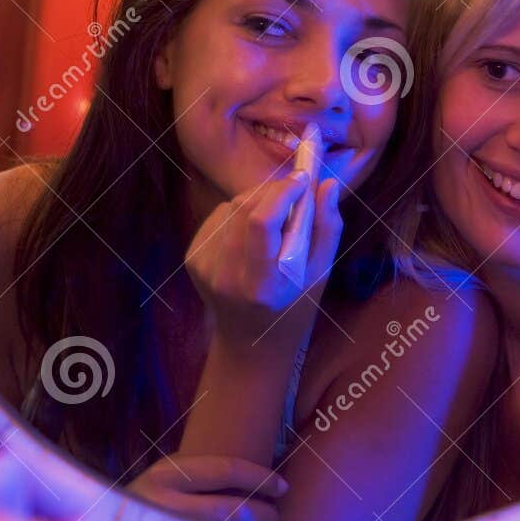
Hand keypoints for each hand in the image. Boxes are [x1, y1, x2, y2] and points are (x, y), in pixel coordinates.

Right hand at [127, 455, 287, 520]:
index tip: (282, 486)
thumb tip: (250, 474)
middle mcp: (162, 504)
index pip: (225, 470)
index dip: (260, 477)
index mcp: (165, 474)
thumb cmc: (146, 503)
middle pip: (228, 510)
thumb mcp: (164, 477)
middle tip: (275, 515)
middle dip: (261, 513)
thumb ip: (196, 476)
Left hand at [184, 172, 341, 353]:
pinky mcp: (192, 259)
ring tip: (277, 215)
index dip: (283, 192)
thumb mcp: (320, 275)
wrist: (249, 342)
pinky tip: (252, 229)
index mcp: (261, 285)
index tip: (304, 178)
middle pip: (244, 208)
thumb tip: (327, 185)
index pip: (262, 222)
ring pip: (230, 208)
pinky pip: (218, 218)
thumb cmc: (293, 309)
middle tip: (295, 191)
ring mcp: (204, 267)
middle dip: (273, 191)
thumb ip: (326, 229)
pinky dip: (238, 213)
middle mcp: (226, 276)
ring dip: (257, 200)